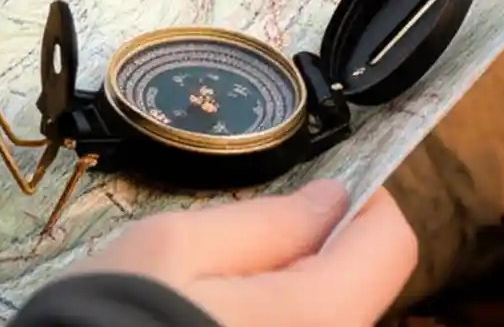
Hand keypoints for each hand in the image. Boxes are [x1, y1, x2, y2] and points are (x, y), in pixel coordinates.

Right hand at [71, 180, 417, 326]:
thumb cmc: (112, 320)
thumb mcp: (177, 246)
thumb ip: (267, 220)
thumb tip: (332, 199)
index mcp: (319, 314)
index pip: (391, 243)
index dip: (364, 202)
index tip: (320, 189)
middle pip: (363, 284)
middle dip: (321, 250)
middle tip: (246, 245)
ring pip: (331, 315)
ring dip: (296, 289)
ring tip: (220, 289)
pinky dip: (276, 319)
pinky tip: (219, 318)